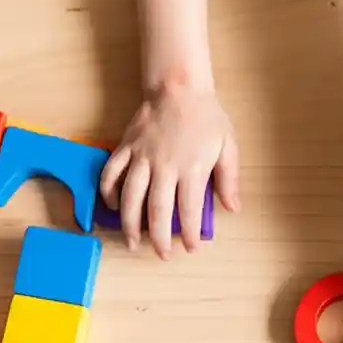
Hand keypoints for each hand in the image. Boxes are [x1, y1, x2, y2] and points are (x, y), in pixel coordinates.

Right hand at [99, 85, 239, 256]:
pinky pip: (111, 172)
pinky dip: (109, 191)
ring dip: (130, 223)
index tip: (190, 248)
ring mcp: (142, 156)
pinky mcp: (126, 146)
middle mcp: (164, 166)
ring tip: (132, 243)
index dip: (190, 233)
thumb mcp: (228, 146)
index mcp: (191, 168)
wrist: (178, 86)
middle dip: (159, 237)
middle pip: (158, 210)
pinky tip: (113, 207)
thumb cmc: (206, 117)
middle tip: (161, 255)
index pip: (189, 209)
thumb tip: (233, 208)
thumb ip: (229, 179)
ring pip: (131, 196)